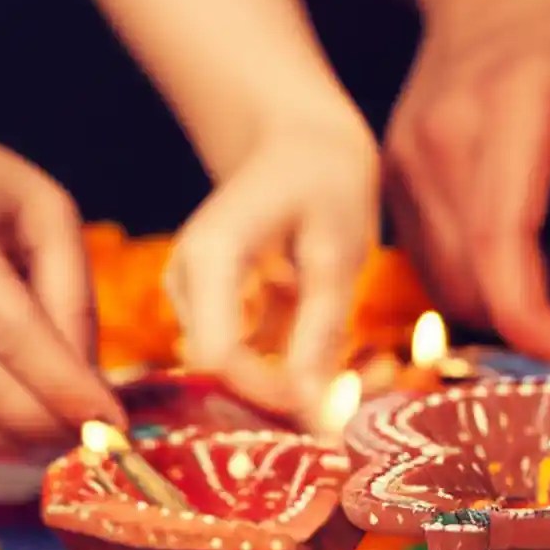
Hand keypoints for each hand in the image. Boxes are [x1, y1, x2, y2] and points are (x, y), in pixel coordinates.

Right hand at [0, 116, 123, 456]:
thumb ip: (72, 293)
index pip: (13, 334)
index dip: (67, 389)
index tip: (114, 422)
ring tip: (65, 436)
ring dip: (18, 444)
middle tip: (97, 438)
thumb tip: (89, 384)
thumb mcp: (45, 210)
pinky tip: (19, 427)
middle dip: (49, 427)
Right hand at [165, 120, 377, 424]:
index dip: (268, 392)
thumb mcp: (337, 254)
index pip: (218, 357)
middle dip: (284, 393)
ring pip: (235, 369)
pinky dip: (289, 363)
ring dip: (292, 380)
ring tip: (362, 367)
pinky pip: (245, 355)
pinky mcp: (212, 307)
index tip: (327, 404)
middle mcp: (187, 280)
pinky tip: (339, 349)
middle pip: (221, 371)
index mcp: (210, 258)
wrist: (301, 143)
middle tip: (357, 393)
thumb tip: (306, 406)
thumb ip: (319, 330)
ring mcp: (193, 295)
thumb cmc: (325, 184)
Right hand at [385, 0, 549, 362]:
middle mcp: (440, 138)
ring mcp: (403, 157)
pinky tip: (515, 263)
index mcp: (510, 110)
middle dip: (526, 326)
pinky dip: (472, 281)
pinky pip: (427, 259)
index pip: (504, 247)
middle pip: (467, 280)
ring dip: (497, 309)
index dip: (537, 323)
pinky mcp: (389, 174)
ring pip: (441, 281)